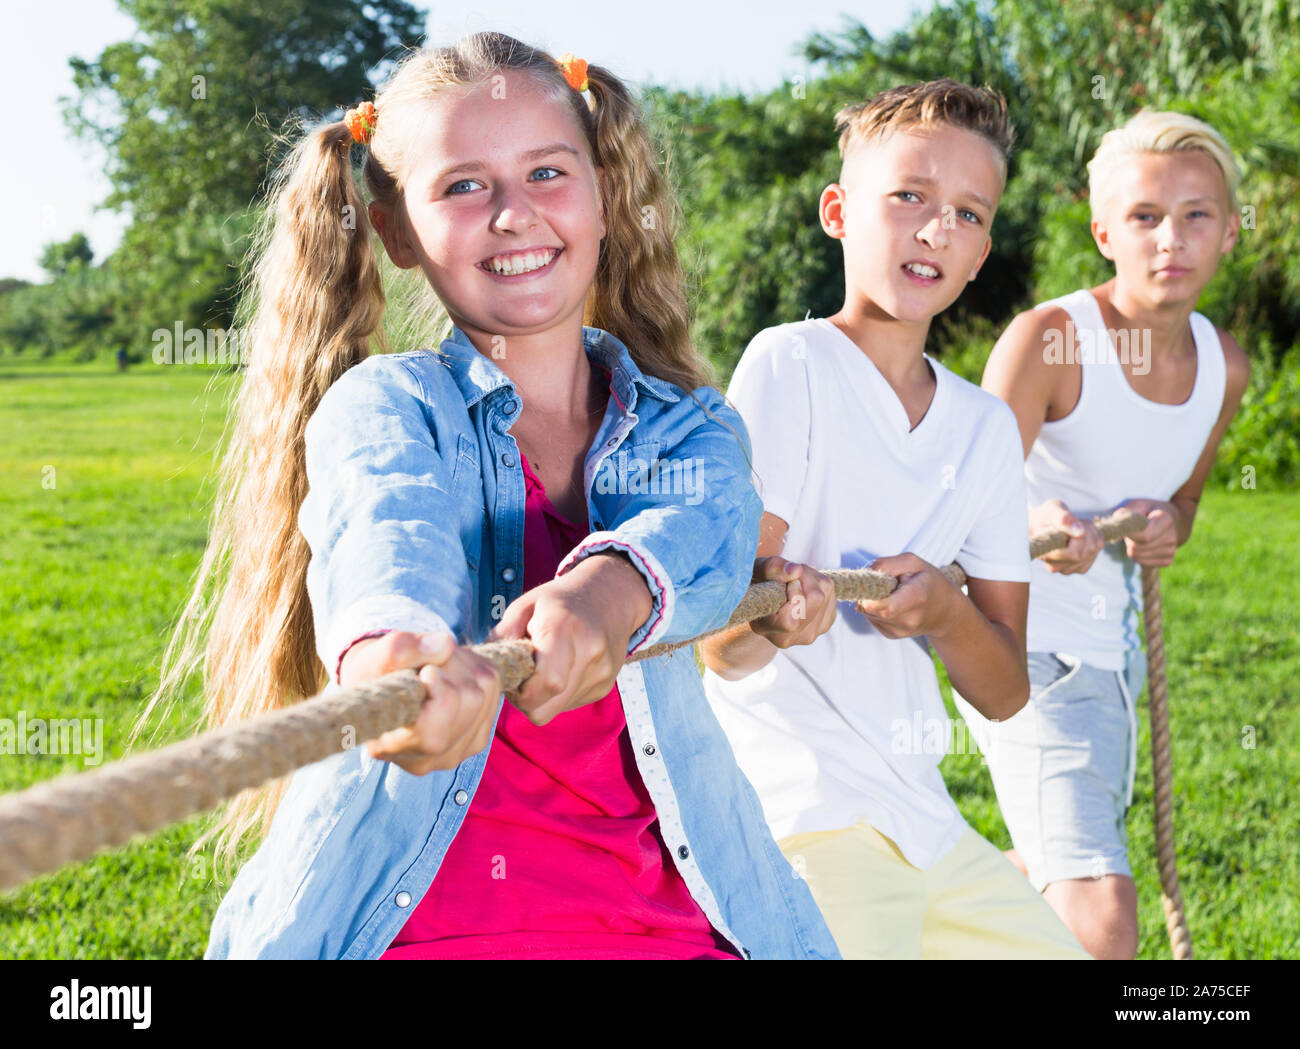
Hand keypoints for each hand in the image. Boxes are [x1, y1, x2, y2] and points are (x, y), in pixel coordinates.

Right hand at [339, 631, 501, 775]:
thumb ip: (400, 650)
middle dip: (452, 666)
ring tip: (437, 665)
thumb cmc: (372, 676)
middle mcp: (430, 759)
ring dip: (465, 664)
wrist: (383, 689)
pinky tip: (452, 674)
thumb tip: (445, 645)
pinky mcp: (478, 737)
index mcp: (394, 747)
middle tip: (427, 661)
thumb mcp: (372, 657)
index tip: (425, 671)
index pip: (435, 726)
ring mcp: (459, 752)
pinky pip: (494, 691)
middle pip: (469, 699)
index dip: (438, 687)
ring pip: (485, 691)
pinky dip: (476, 671)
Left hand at [488, 552, 649, 725]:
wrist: (610, 596)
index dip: (521, 691)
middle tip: (523, 675)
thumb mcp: (525, 605)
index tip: (514, 676)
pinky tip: (562, 668)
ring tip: (543, 668)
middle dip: (526, 699)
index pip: (546, 683)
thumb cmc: (560, 601)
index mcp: (564, 626)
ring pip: (555, 709)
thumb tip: (489, 667)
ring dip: (542, 697)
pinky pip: (569, 704)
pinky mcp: (605, 685)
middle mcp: (589, 652)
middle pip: (545, 708)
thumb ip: (502, 636)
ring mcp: (601, 672)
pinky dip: (558, 693)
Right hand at [748, 557, 836, 648]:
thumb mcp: (757, 571)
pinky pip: (832, 597)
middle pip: (815, 599)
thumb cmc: (757, 585)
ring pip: (825, 594)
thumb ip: (773, 569)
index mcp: (768, 629)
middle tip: (791, 574)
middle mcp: (791, 638)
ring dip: (812, 579)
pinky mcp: (825, 624)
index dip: (794, 594)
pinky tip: (805, 589)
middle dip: (805, 577)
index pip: (790, 620)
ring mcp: (811, 633)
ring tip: (796, 580)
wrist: (766, 602)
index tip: (787, 582)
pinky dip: (820, 586)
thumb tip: (797, 570)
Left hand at [853, 553, 960, 640]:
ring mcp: (900, 630)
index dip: (869, 598)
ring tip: (892, 594)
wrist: (945, 610)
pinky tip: (892, 604)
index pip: (886, 608)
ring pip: (868, 613)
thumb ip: (888, 565)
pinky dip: (875, 609)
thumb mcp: (913, 563)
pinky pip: (871, 618)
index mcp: (916, 597)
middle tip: (885, 584)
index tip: (867, 587)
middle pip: (872, 608)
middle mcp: (908, 619)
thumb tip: (866, 575)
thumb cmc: (928, 581)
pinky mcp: (891, 635)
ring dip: (873, 601)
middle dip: (870, 593)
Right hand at [1030, 498, 1104, 574]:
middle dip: (1085, 531)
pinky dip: (1095, 535)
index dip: (1076, 536)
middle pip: (1084, 552)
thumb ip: (1063, 520)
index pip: (1072, 553)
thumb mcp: (1052, 511)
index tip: (1071, 522)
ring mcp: (1070, 568)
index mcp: (1046, 555)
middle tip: (1074, 520)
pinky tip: (1083, 531)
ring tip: (1077, 524)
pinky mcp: (1082, 565)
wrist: (1046, 521)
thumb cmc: (1046, 516)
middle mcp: (1056, 567)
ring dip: (1090, 531)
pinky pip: (1098, 548)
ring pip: (1093, 549)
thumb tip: (1080, 532)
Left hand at [1118, 498, 1178, 566]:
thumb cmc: (1147, 511)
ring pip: (1137, 557)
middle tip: (1132, 531)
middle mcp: (1172, 537)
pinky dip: (1137, 556)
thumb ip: (1124, 515)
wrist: (1168, 520)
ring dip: (1131, 548)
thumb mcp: (1136, 505)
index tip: (1125, 528)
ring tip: (1138, 537)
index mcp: (1167, 519)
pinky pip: (1142, 563)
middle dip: (1128, 540)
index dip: (1129, 534)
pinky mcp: (1168, 560)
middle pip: (1137, 547)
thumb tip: (1115, 533)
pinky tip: (1143, 546)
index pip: (1144, 536)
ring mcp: (1172, 550)